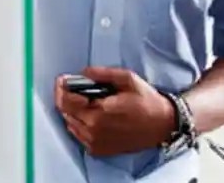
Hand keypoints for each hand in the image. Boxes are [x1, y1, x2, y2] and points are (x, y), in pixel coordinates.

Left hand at [54, 67, 175, 157]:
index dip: (61, 88)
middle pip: (65, 112)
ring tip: (86, 100)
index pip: (65, 102)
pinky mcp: (98, 149)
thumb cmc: (146, 101)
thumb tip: (82, 73)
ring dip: (74, 110)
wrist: (162, 125)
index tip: (63, 79)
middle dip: (67, 97)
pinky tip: (92, 114)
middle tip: (75, 86)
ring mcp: (94, 143)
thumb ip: (102, 74)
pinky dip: (80, 123)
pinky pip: (78, 134)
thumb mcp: (127, 79)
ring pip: (70, 123)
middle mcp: (93, 131)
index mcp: (98, 113)